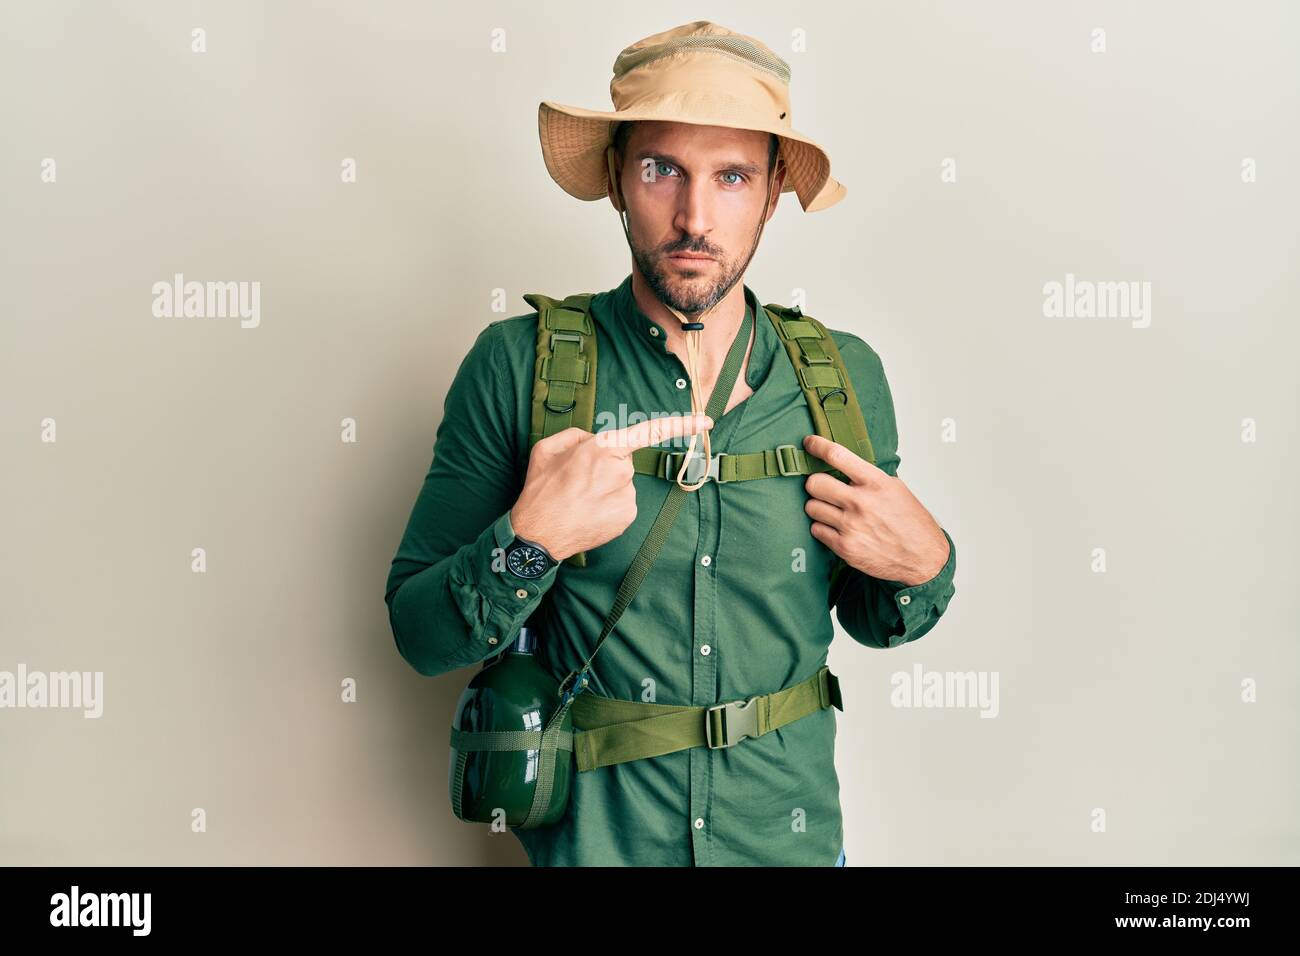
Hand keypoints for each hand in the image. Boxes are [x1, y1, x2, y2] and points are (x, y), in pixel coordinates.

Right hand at [511, 414, 714, 560]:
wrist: (538, 536)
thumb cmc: (541, 491)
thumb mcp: (546, 449)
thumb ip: (576, 436)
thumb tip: (594, 440)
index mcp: (600, 447)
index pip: (648, 431)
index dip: (680, 425)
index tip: (706, 421)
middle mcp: (620, 470)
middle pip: (623, 461)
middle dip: (606, 467)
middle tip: (578, 482)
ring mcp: (627, 496)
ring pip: (623, 484)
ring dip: (606, 489)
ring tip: (580, 500)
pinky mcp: (627, 517)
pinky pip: (623, 503)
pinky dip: (609, 506)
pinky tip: (589, 513)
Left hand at [802, 433, 948, 586]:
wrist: (923, 558)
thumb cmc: (912, 523)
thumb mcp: (896, 489)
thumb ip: (870, 477)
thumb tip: (843, 467)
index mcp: (876, 483)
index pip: (837, 456)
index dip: (818, 446)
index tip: (810, 443)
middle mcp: (861, 502)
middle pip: (814, 483)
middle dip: (816, 484)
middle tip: (823, 488)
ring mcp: (851, 526)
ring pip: (811, 507)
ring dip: (818, 507)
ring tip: (833, 511)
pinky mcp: (845, 547)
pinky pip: (816, 530)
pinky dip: (823, 528)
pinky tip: (836, 528)